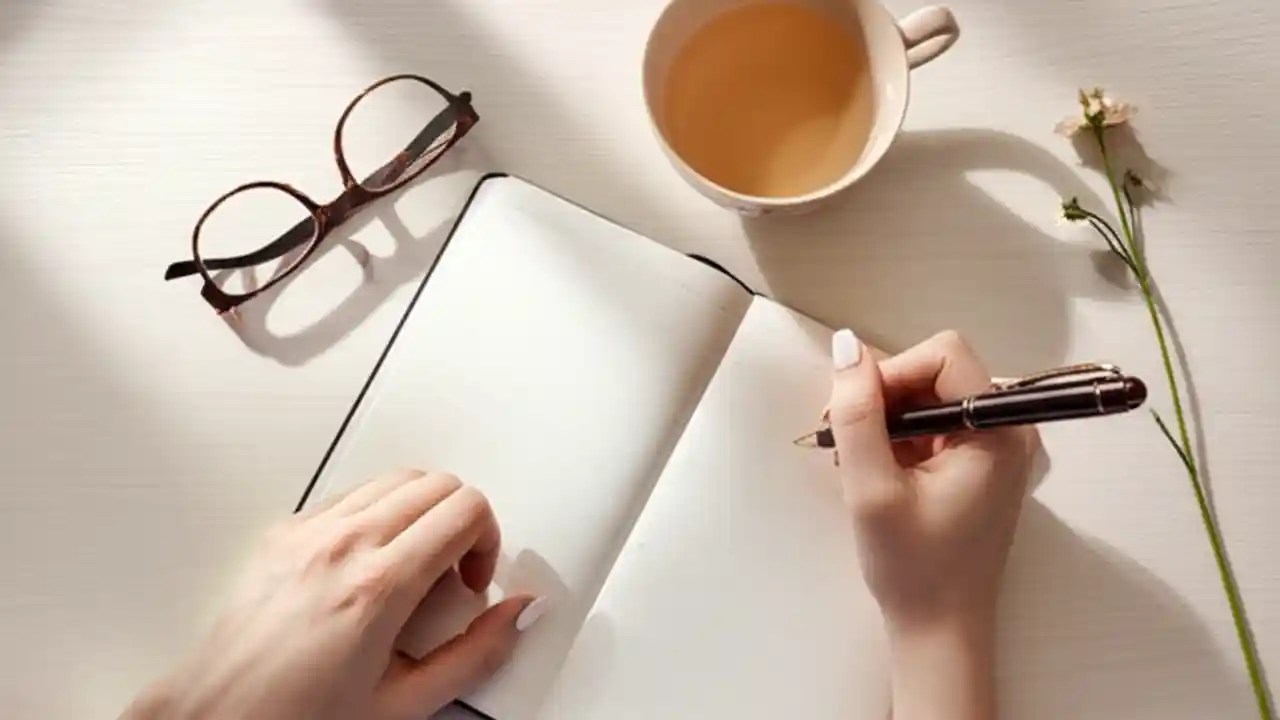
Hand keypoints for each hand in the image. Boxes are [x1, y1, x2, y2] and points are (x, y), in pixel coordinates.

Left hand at [122, 470, 545, 719]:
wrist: (214, 719)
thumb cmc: (294, 719)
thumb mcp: (405, 703)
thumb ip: (476, 654)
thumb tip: (517, 616)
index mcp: (379, 585)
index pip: (465, 508)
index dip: (488, 540)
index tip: (474, 580)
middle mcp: (343, 544)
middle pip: (437, 483)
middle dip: (462, 521)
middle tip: (453, 573)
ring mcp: (308, 532)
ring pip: (395, 478)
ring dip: (420, 512)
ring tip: (414, 568)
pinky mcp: (283, 532)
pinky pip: (351, 494)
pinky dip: (377, 514)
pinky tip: (372, 563)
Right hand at [828, 330, 1034, 719]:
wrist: (940, 629)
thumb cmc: (913, 568)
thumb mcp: (872, 489)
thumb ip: (857, 415)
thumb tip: (846, 347)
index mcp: (999, 431)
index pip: (943, 355)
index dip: (892, 373)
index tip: (856, 414)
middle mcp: (1009, 429)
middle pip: (936, 372)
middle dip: (884, 396)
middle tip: (844, 441)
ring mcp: (996, 445)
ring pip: (929, 395)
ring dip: (886, 419)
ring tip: (857, 463)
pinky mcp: (979, 462)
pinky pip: (934, 423)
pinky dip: (897, 438)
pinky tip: (876, 472)